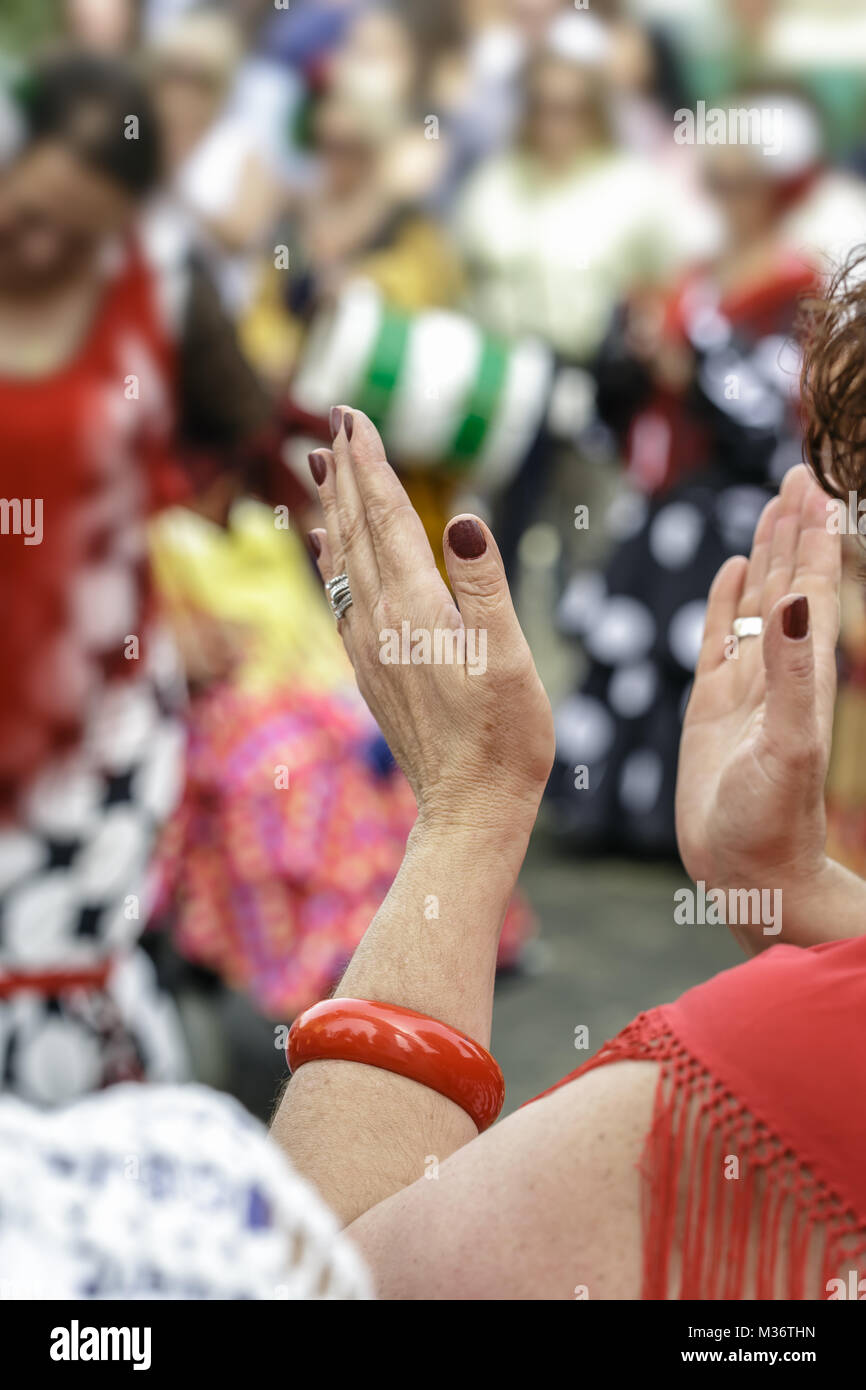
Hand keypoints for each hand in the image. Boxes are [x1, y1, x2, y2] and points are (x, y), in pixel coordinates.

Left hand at [306, 408, 554, 837]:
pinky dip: (332, 559)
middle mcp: (379, 622)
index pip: (385, 518)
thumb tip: (462, 518)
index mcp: (414, 609)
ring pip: (341, 561)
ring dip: (333, 509)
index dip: (369, 465)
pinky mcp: (370, 669)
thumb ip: (482, 584)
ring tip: (319, 467)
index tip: (352, 417)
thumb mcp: (508, 656)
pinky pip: (341, 597)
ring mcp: (368, 647)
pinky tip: (328, 548)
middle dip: (344, 472)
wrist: (470, 808)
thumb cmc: (505, 736)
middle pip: (355, 530)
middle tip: (333, 421)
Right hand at [676, 464, 839, 904]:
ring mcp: (745, 687)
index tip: (813, 483)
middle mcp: (778, 670)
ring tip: (770, 510)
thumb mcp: (787, 744)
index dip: (814, 536)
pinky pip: (720, 639)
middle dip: (794, 530)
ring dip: (765, 557)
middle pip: (789, 582)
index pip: (811, 587)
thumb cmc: (772, 820)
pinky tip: (730, 575)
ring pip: (757, 604)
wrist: (747, 871)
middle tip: (796, 475)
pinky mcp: (712, 707)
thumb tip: (792, 599)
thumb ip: (791, 673)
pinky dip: (726, 603)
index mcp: (802, 672)